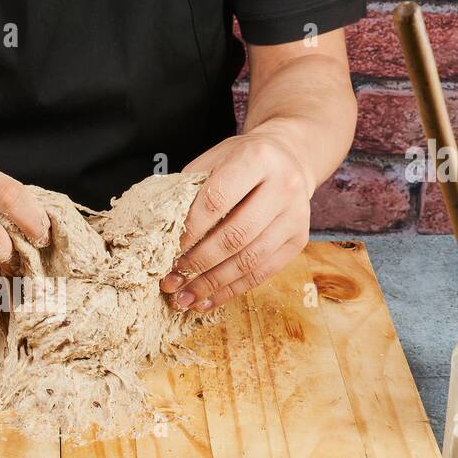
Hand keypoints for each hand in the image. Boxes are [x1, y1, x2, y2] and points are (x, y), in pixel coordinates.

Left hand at [160, 133, 313, 311]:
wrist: (288, 158)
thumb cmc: (241, 161)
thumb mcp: (214, 160)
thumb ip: (189, 189)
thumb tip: (159, 231)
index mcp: (257, 159)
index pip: (217, 199)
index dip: (190, 228)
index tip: (168, 248)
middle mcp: (283, 187)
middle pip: (236, 235)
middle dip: (198, 262)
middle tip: (171, 279)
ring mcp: (295, 216)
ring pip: (250, 260)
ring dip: (212, 284)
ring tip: (184, 298)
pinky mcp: (298, 240)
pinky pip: (262, 273)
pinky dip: (231, 290)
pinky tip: (207, 300)